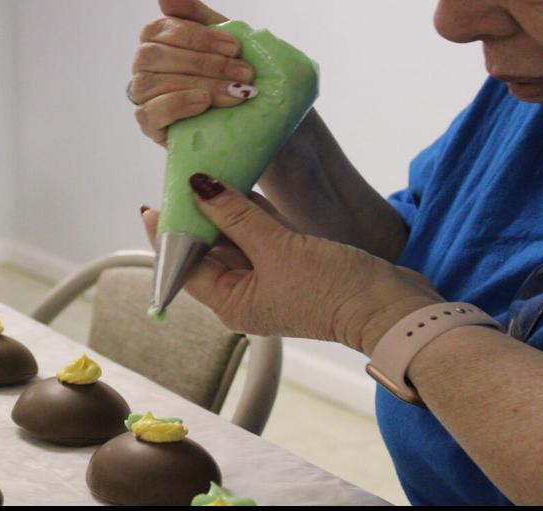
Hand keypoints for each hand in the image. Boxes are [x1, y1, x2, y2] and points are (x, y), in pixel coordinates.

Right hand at [131, 0, 258, 145]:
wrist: (251, 120)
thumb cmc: (231, 76)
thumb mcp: (220, 42)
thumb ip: (195, 15)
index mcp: (156, 40)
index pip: (161, 30)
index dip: (198, 37)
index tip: (235, 47)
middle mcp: (144, 66)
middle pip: (155, 56)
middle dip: (204, 63)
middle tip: (243, 74)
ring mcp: (143, 97)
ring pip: (152, 82)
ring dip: (200, 84)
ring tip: (235, 92)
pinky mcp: (148, 126)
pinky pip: (147, 113)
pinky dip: (177, 104)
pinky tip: (203, 103)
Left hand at [143, 175, 445, 353]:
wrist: (388, 306)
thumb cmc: (331, 288)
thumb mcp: (276, 247)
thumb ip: (236, 215)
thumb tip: (198, 187)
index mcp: (232, 304)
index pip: (185, 267)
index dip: (169, 234)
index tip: (154, 201)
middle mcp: (247, 295)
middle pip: (209, 252)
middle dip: (199, 215)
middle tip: (187, 174)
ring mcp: (272, 281)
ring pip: (237, 240)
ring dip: (227, 210)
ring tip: (213, 171)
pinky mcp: (295, 266)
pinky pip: (264, 237)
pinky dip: (254, 214)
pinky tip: (246, 184)